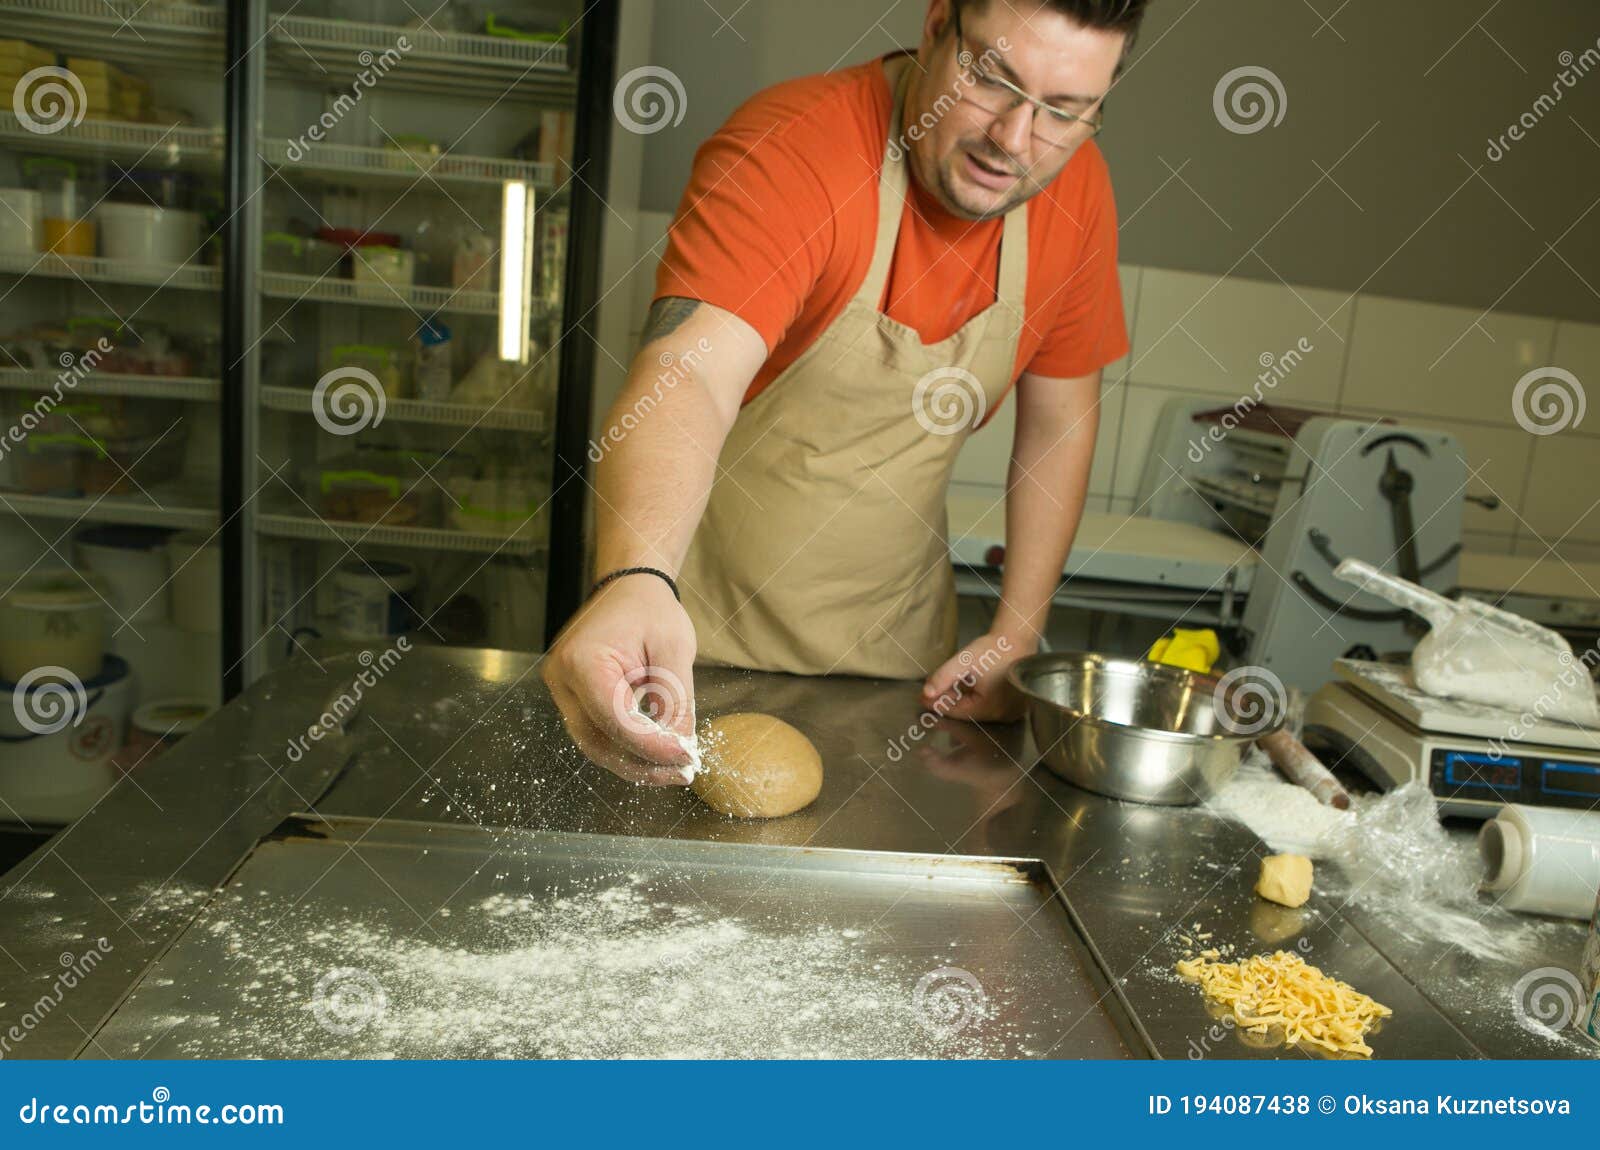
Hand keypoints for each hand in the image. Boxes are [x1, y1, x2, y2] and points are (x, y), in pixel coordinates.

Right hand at [542, 574, 698, 786]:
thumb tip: (682, 749)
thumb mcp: (674, 650)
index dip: (651, 747)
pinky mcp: (572, 698)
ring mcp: (562, 691)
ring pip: (595, 744)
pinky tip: (658, 753)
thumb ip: (676, 701)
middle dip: (642, 764)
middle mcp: (562, 679)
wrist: (629, 587)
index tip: (687, 758)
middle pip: (598, 742)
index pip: (614, 719)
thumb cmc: (651, 610)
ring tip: (675, 768)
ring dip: (635, 762)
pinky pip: (597, 733)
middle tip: (684, 773)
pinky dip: (627, 748)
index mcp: (582, 661)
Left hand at [919, 632, 1029, 722]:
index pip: (957, 711)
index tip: (922, 698)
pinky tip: (964, 690)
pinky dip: (975, 700)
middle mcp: (1002, 715)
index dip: (938, 704)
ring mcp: (1010, 712)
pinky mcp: (1014, 706)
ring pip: (977, 710)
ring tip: (945, 690)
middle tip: (929, 694)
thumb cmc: (993, 649)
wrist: (1016, 639)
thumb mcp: (964, 661)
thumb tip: (927, 694)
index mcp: (990, 707)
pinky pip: (989, 708)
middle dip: (948, 702)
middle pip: (967, 712)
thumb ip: (943, 677)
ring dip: (960, 701)